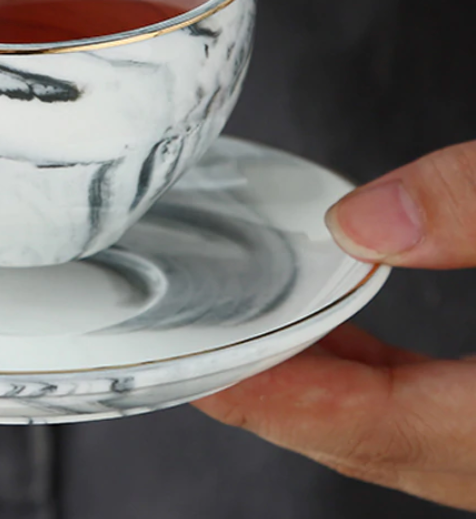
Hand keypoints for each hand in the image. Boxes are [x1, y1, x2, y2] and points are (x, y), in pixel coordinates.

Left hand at [193, 142, 475, 509]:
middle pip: (377, 444)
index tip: (202, 371)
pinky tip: (347, 334)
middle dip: (280, 399)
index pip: (376, 426)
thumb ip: (471, 207)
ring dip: (326, 389)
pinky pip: (434, 413)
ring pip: (404, 437)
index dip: (279, 399)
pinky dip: (379, 378)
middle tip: (201, 353)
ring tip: (257, 336)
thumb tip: (363, 221)